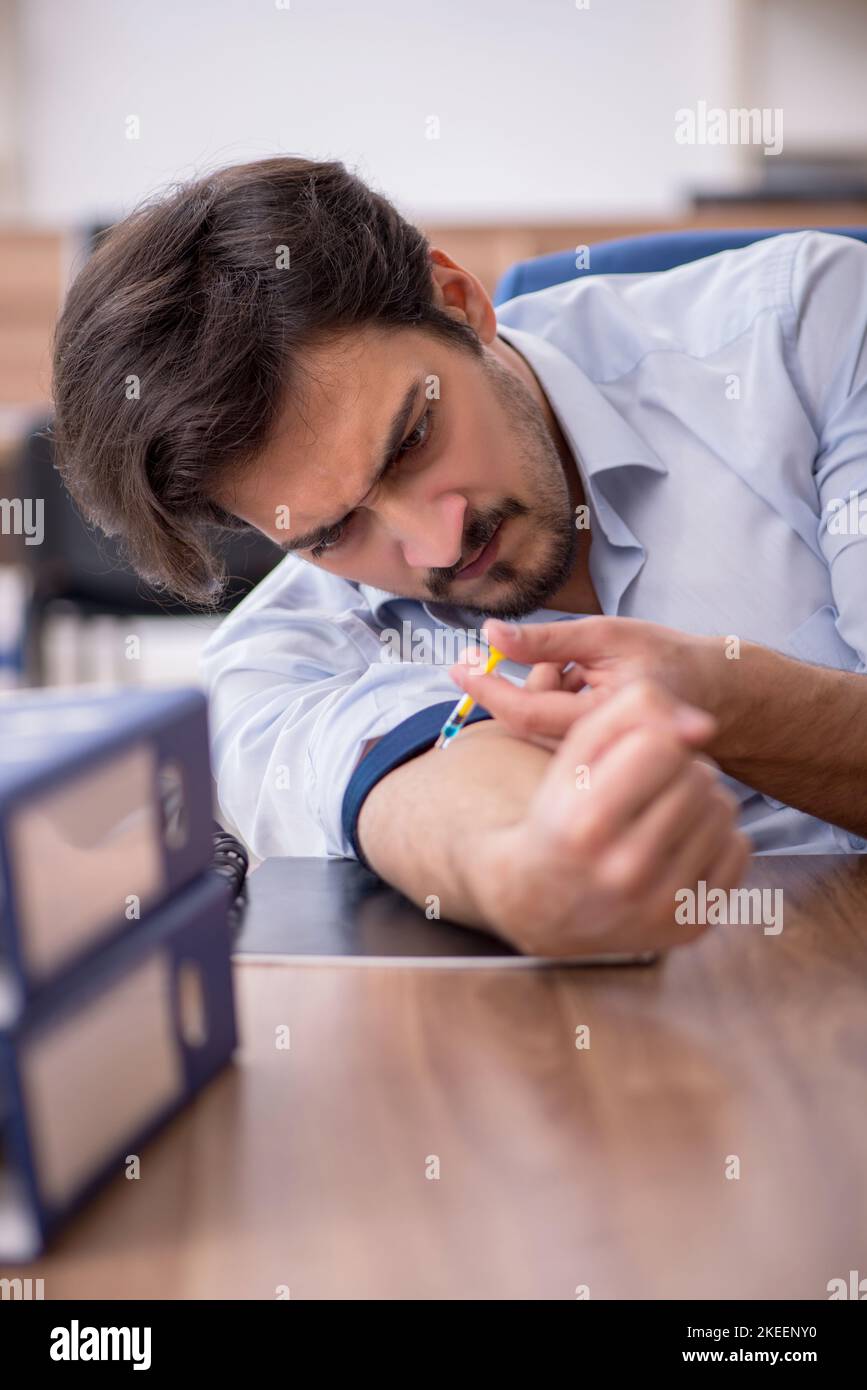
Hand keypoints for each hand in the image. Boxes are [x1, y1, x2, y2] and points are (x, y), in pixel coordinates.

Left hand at [451, 615, 722, 750]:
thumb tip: (490, 633)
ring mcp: (598, 761)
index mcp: (606, 719)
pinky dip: (561, 701)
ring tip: (584, 666)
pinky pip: (558, 731)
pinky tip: (588, 685)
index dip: (486, 689)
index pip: (526, 712)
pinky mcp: (597, 762)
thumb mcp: (607, 634)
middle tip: (554, 652)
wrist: (716, 695)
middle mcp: (600, 751)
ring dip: (548, 689)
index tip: (457, 665)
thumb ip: (548, 639)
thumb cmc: (666, 657)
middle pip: (532, 718)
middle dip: (530, 680)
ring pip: (543, 724)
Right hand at [472, 679, 749, 956]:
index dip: (651, 743)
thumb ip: (631, 712)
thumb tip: (704, 725)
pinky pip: (740, 848)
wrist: (544, 903)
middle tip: (647, 790)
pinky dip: (717, 839)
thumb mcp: (575, 755)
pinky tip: (680, 846)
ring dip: (700, 801)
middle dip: (678, 771)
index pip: (663, 746)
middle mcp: (627, 869)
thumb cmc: (563, 816)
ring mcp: (663, 903)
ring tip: (663, 815)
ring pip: (724, 809)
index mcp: (588, 823)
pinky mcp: (691, 922)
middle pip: (698, 777)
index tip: (629, 761)